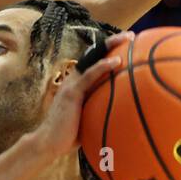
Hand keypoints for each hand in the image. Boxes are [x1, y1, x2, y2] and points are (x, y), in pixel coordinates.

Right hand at [31, 33, 125, 160]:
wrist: (48, 143)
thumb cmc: (68, 136)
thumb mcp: (87, 120)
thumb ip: (100, 112)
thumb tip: (122, 118)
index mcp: (78, 85)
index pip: (94, 63)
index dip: (109, 52)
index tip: (128, 47)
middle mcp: (74, 80)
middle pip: (94, 54)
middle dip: (113, 42)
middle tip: (131, 36)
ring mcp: (72, 84)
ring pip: (92, 58)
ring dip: (110, 46)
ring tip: (128, 38)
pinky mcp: (72, 92)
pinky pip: (89, 75)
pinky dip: (103, 66)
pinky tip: (117, 61)